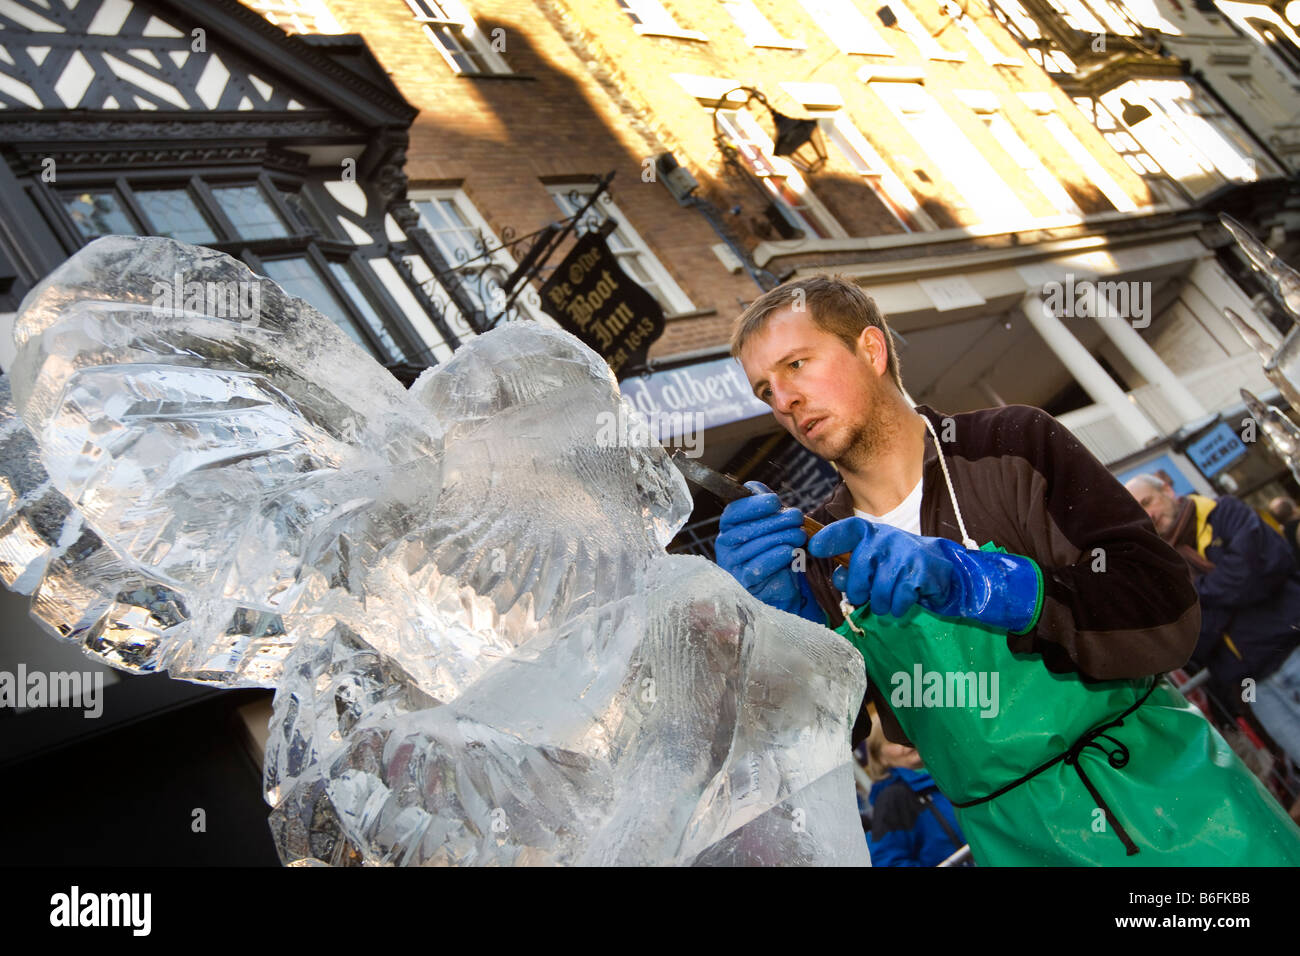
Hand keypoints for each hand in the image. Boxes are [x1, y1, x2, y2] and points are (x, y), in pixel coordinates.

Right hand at [716, 482, 820, 621]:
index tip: (775, 502)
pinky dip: (776, 557)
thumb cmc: (776, 550)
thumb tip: (754, 487)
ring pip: (756, 546)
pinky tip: (790, 552)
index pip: (734, 511)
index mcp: (729, 526)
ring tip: (800, 535)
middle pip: (747, 528)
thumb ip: (763, 506)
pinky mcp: (743, 581)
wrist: (782, 586)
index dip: (754, 505)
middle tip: (798, 517)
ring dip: (782, 537)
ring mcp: (732, 563)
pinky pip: (759, 566)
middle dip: (776, 521)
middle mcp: (725, 544)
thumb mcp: (772, 525)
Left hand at [807, 517, 956, 617]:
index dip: (830, 538)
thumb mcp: (873, 562)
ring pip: (880, 591)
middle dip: (860, 591)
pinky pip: (899, 600)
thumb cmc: (896, 566)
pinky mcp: (922, 571)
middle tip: (868, 596)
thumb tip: (839, 579)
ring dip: (882, 603)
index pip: (849, 529)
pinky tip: (904, 599)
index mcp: (872, 533)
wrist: (940, 568)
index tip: (814, 549)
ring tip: (889, 598)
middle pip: (860, 571)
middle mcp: (887, 538)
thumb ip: (851, 569)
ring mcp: (906, 553)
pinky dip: (899, 606)